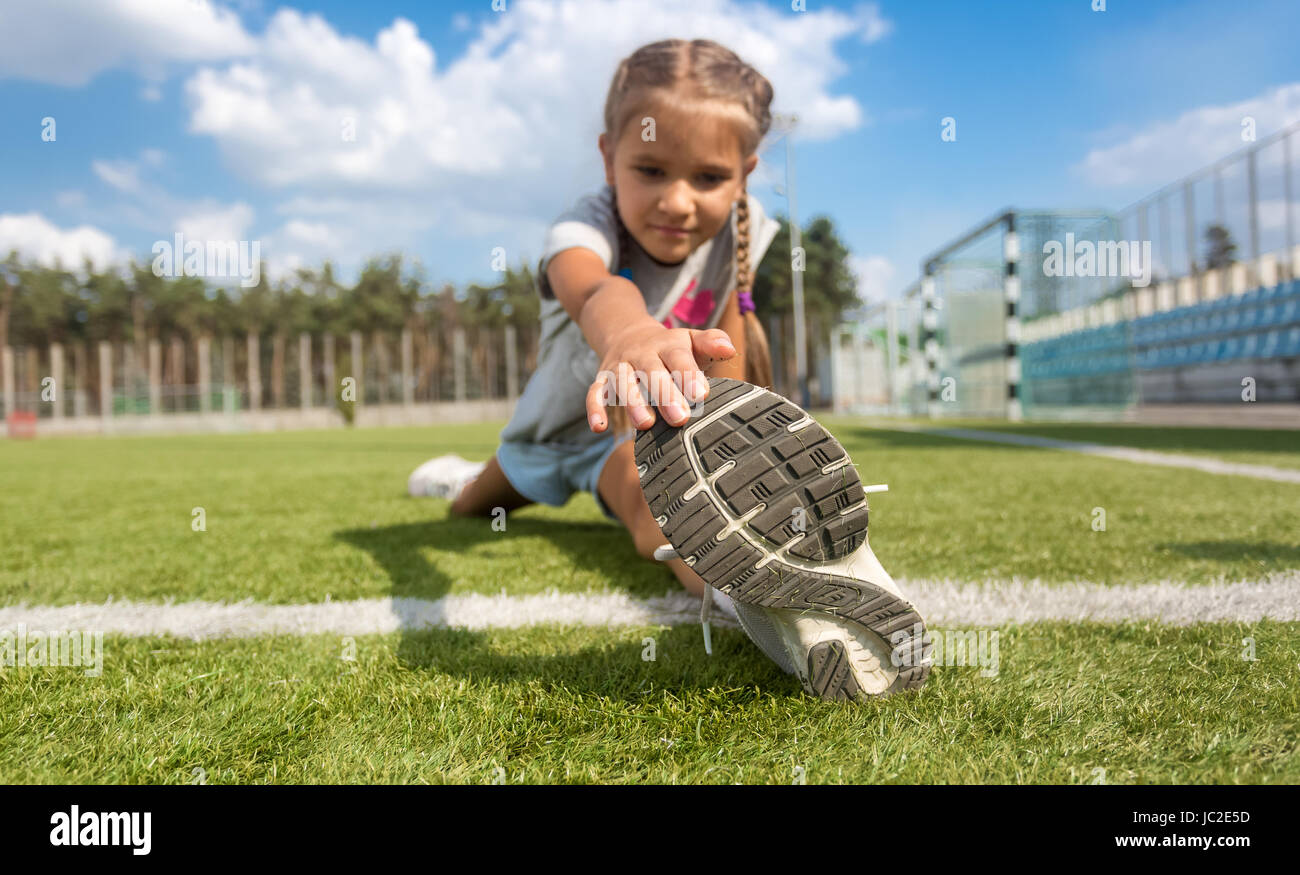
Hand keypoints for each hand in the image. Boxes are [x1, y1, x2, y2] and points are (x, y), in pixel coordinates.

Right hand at [585, 321, 737, 431]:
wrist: (628, 334)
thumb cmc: (670, 350)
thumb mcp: (690, 342)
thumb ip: (711, 343)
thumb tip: (730, 349)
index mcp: (668, 346)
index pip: (679, 358)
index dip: (689, 375)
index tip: (701, 394)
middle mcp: (642, 354)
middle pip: (652, 372)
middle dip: (665, 394)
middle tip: (680, 418)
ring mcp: (620, 367)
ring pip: (623, 382)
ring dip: (632, 402)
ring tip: (645, 424)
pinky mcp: (602, 380)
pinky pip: (594, 393)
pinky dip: (594, 409)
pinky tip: (598, 428)